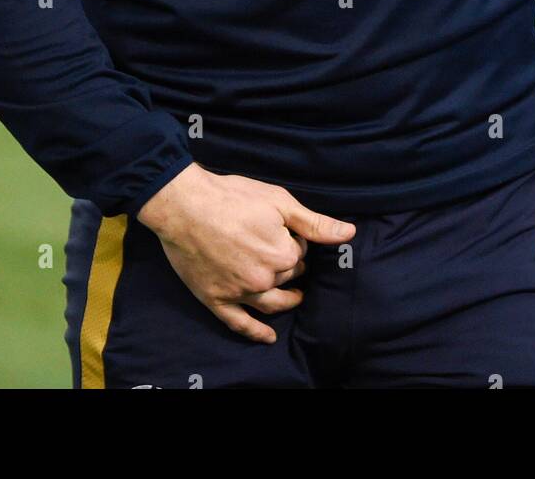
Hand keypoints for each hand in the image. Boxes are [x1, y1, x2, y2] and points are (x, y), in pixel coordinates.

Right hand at [136, 163, 355, 342]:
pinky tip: (268, 337)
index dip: (293, 240)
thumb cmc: (232, 196)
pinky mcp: (216, 300)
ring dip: (286, 302)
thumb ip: (314, 223)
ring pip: (272, 304)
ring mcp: (240, 293)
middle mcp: (265, 280)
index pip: (300, 254)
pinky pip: (240, 323)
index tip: (281, 228)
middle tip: (280, 252)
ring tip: (294, 298)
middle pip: (287, 277)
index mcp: (284, 255)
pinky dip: (256, 332)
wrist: (185, 205)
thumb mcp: (279, 201)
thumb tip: (349, 233)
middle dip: (288, 267)